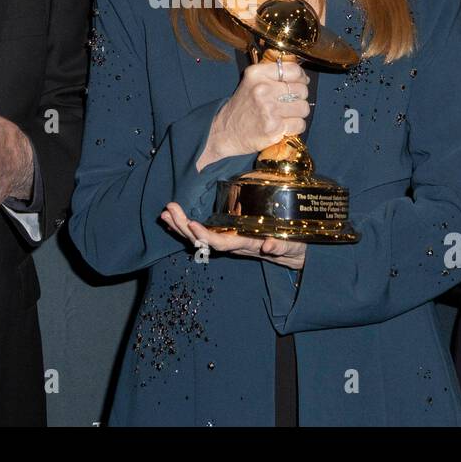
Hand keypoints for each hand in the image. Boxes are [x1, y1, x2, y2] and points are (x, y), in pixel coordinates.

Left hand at [160, 202, 305, 270]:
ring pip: (198, 237)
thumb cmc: (295, 246)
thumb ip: (282, 247)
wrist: (295, 252)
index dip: (205, 235)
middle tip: (168, 210)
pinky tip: (173, 217)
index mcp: (245, 245)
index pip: (220, 243)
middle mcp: (232, 244)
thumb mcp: (293, 246)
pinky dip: (185, 225)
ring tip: (165, 213)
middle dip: (184, 226)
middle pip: (203, 240)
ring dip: (180, 225)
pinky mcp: (226, 234)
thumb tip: (268, 246)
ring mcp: (228, 240)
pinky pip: (202, 231)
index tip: (191, 223)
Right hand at [197, 56, 309, 170]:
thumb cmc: (242, 106)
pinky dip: (295, 127)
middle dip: (299, 98)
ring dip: (298, 113)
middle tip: (288, 103)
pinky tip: (283, 126)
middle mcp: (263, 89)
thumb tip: (303, 78)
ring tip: (285, 115)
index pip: (294, 70)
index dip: (301, 78)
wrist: (225, 131)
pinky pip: (299, 124)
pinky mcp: (274, 128)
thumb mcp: (251, 82)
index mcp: (257, 74)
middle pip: (302, 90)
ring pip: (303, 108)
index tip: (299, 83)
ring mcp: (269, 110)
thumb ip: (273, 74)